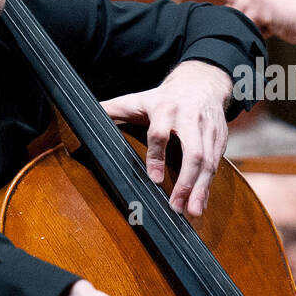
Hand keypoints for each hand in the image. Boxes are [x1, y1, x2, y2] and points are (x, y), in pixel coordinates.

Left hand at [101, 60, 231, 215]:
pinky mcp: (220, 139)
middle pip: (192, 152)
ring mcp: (208, 129)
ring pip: (208, 161)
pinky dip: (209, 186)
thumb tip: (75, 117)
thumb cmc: (162, 97)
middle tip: (176, 207)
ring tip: (192, 213)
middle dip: (186, 181)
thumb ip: (111, 110)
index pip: (160, 134)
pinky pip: (216, 165)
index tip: (154, 180)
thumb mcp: (136, 100)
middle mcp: (189, 118)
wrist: (201, 83)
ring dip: (201, 189)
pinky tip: (201, 203)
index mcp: (164, 109)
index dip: (157, 156)